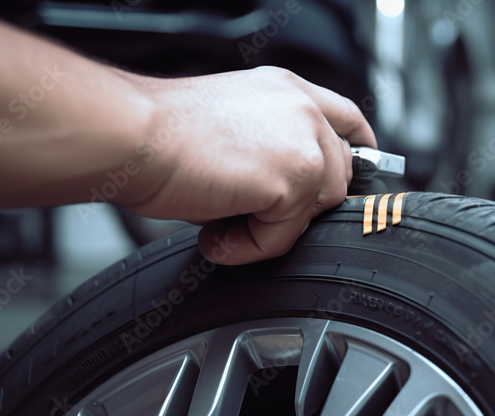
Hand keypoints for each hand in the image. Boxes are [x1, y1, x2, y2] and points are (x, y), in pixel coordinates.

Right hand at [123, 66, 376, 264]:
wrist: (132, 135)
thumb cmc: (159, 132)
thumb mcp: (233, 130)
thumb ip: (271, 149)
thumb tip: (280, 194)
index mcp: (287, 90)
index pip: (347, 118)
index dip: (359, 149)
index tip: (362, 171)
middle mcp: (302, 109)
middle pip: (338, 176)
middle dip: (299, 206)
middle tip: (246, 212)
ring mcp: (304, 142)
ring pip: (316, 209)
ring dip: (271, 228)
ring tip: (223, 219)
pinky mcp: (295, 178)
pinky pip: (285, 237)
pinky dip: (250, 247)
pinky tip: (216, 230)